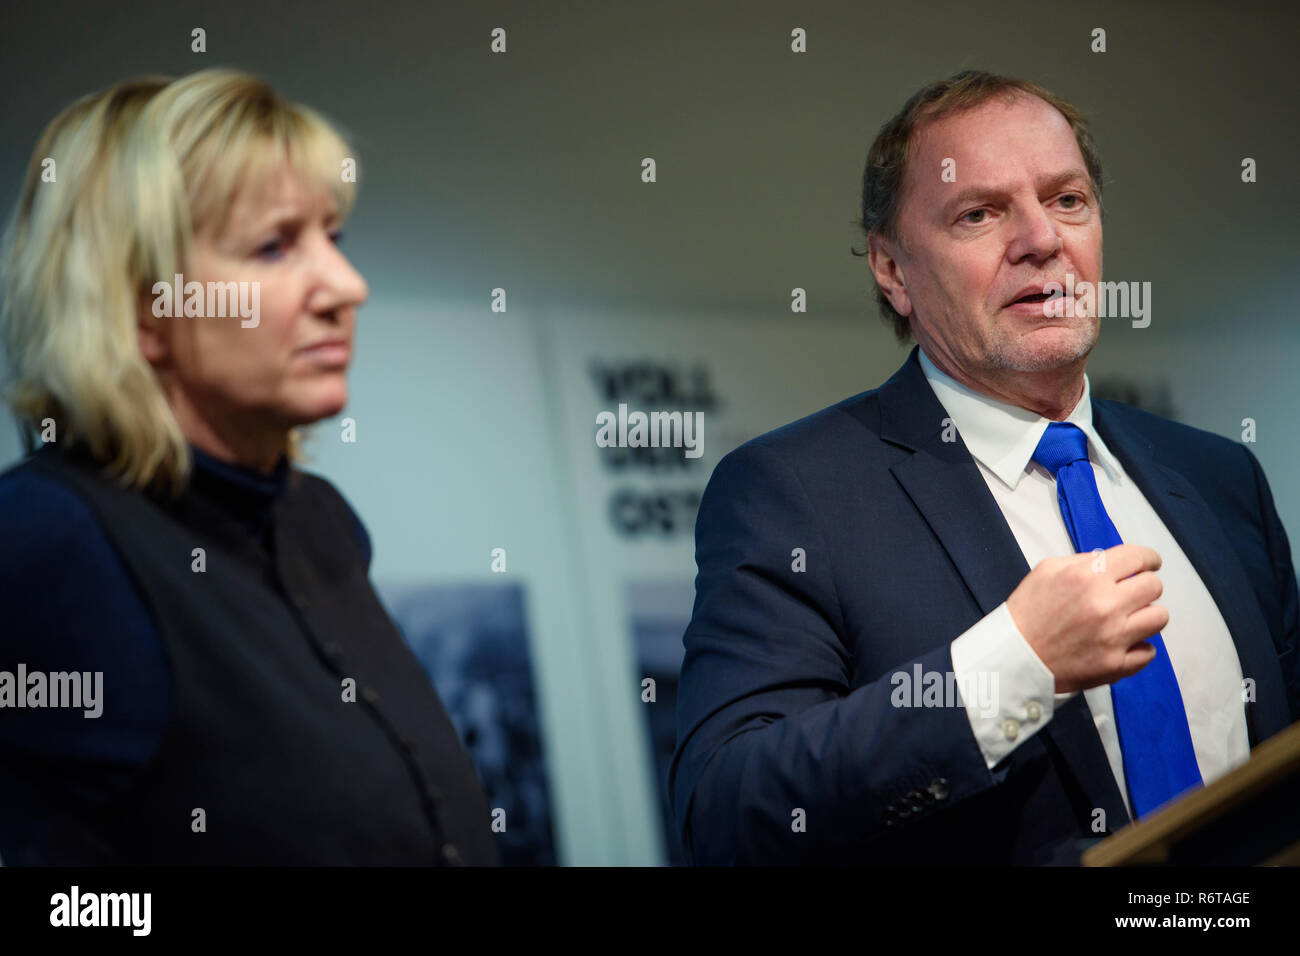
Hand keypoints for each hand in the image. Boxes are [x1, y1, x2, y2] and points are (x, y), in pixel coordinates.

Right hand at [1006, 543, 1166, 693]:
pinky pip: (1149, 651)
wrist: (1013, 657)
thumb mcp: (1046, 570)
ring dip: (1145, 615)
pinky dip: (1138, 647)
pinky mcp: (1116, 664)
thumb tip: (1111, 562)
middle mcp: (1105, 604)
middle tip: (1132, 593)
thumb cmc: (1027, 613)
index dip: (1148, 558)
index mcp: (1088, 576)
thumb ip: (1083, 561)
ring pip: (1159, 618)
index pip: (1138, 558)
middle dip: (1144, 586)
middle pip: (1154, 586)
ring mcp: (1113, 637)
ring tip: (1128, 619)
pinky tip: (1121, 643)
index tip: (1149, 563)